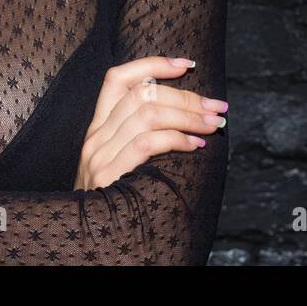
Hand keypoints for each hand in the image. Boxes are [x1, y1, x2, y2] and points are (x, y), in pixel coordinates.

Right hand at [72, 56, 227, 189]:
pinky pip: (146, 143)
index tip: (187, 65)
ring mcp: (99, 155)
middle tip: (217, 107)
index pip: (118, 78)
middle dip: (187, 96)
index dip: (153, 64)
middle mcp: (95, 136)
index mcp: (97, 127)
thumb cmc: (115, 201)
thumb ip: (140, 137)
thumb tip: (186, 114)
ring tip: (213, 125)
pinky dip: (176, 139)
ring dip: (188, 115)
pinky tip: (196, 145)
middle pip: (143, 93)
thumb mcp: (120, 163)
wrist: (89, 241)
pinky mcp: (108, 175)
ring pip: (147, 113)